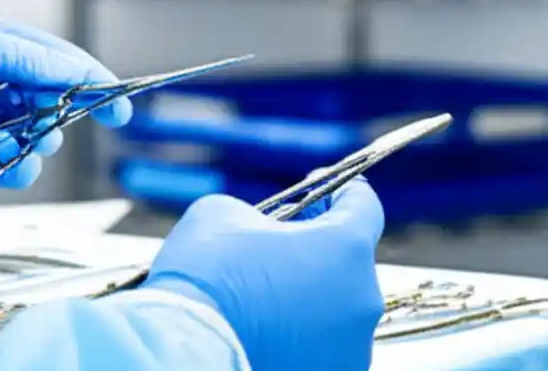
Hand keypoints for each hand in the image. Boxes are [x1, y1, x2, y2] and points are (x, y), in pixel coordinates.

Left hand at [0, 16, 131, 206]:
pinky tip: (8, 159)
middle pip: (56, 94)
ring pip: (44, 131)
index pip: (53, 57)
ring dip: (46, 134)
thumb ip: (21, 55)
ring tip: (30, 136)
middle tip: (106, 115)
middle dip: (76, 104)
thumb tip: (73, 69)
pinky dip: (24, 165)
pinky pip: (23, 166)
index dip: (88, 73)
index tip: (117, 92)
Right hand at [144, 180, 385, 370]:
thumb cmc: (204, 279)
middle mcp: (362, 300)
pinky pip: (322, 346)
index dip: (337, 194)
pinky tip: (263, 331)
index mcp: (346, 248)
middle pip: (349, 262)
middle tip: (273, 248)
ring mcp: (352, 348)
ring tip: (261, 298)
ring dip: (308, 297)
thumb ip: (260, 214)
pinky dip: (299, 336)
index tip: (314, 194)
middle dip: (315, 250)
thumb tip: (262, 231)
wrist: (184, 353)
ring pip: (336, 309)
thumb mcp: (223, 214)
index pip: (363, 205)